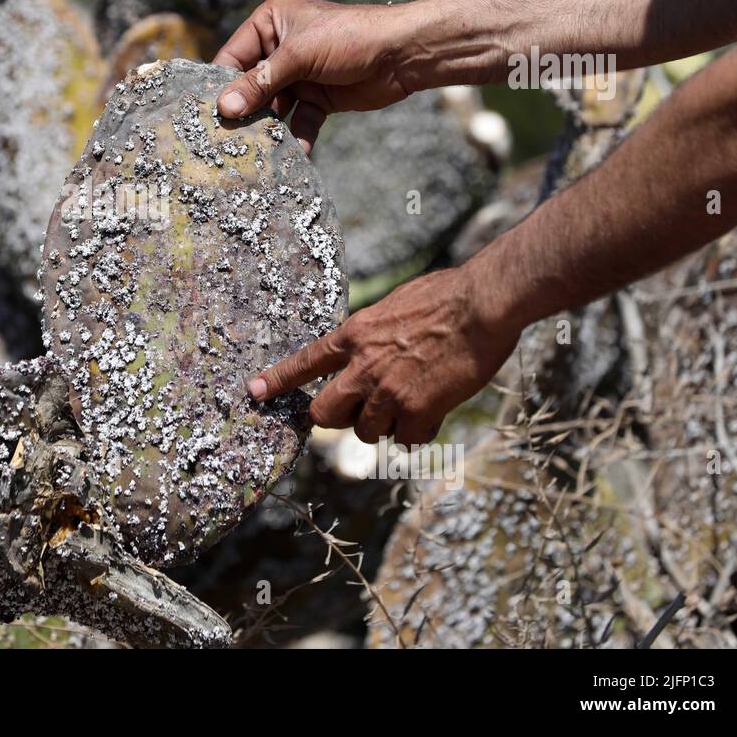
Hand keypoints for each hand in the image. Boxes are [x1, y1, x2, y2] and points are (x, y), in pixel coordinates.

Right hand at [213, 0, 412, 150]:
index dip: (222, 84)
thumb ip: (260, 83)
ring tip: (256, 152)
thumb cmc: (348, 38)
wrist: (403, 53)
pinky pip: (299, 121)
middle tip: (226, 139)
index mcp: (271, 23)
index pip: (234, 56)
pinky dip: (296, 137)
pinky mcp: (318, 98)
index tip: (206, 114)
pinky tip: (293, 155)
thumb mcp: (298, 56)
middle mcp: (281, 48)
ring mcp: (300, 75)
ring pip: (274, 107)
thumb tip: (224, 108)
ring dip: (268, 129)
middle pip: (251, 85)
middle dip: (245, 111)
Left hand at [246, 265, 521, 443]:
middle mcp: (362, 367)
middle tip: (362, 412)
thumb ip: (373, 333)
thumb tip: (368, 347)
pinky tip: (435, 411)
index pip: (305, 362)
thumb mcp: (393, 306)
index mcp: (354, 335)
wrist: (482, 305)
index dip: (278, 380)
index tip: (254, 393)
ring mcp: (388, 392)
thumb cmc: (447, 296)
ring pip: (367, 433)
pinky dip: (419, 432)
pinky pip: (406, 440)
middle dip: (339, 419)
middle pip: (324, 414)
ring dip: (386, 426)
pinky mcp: (417, 411)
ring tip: (414, 401)